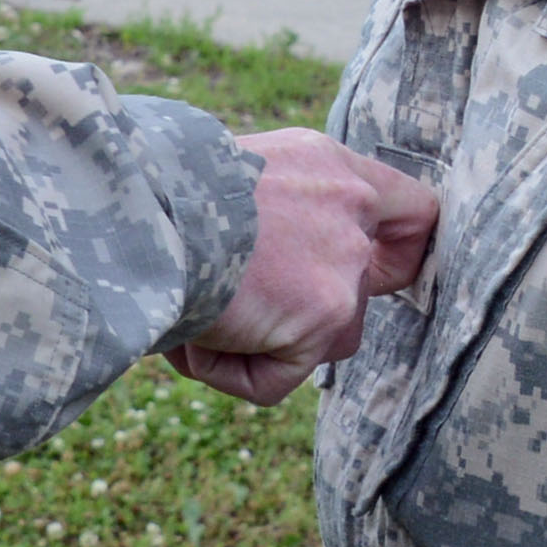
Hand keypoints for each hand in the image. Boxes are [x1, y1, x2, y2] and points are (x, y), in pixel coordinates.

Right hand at [171, 133, 433, 402]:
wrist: (135, 209)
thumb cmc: (152, 194)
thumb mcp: (227, 180)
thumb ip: (276, 217)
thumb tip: (270, 282)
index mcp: (328, 166)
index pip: (411, 214)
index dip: (397, 254)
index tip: (375, 279)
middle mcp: (350, 208)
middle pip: (355, 297)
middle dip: (296, 317)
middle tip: (225, 304)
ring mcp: (345, 264)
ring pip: (320, 343)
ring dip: (255, 344)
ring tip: (189, 314)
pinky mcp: (325, 317)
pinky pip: (275, 380)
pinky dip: (224, 371)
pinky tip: (188, 337)